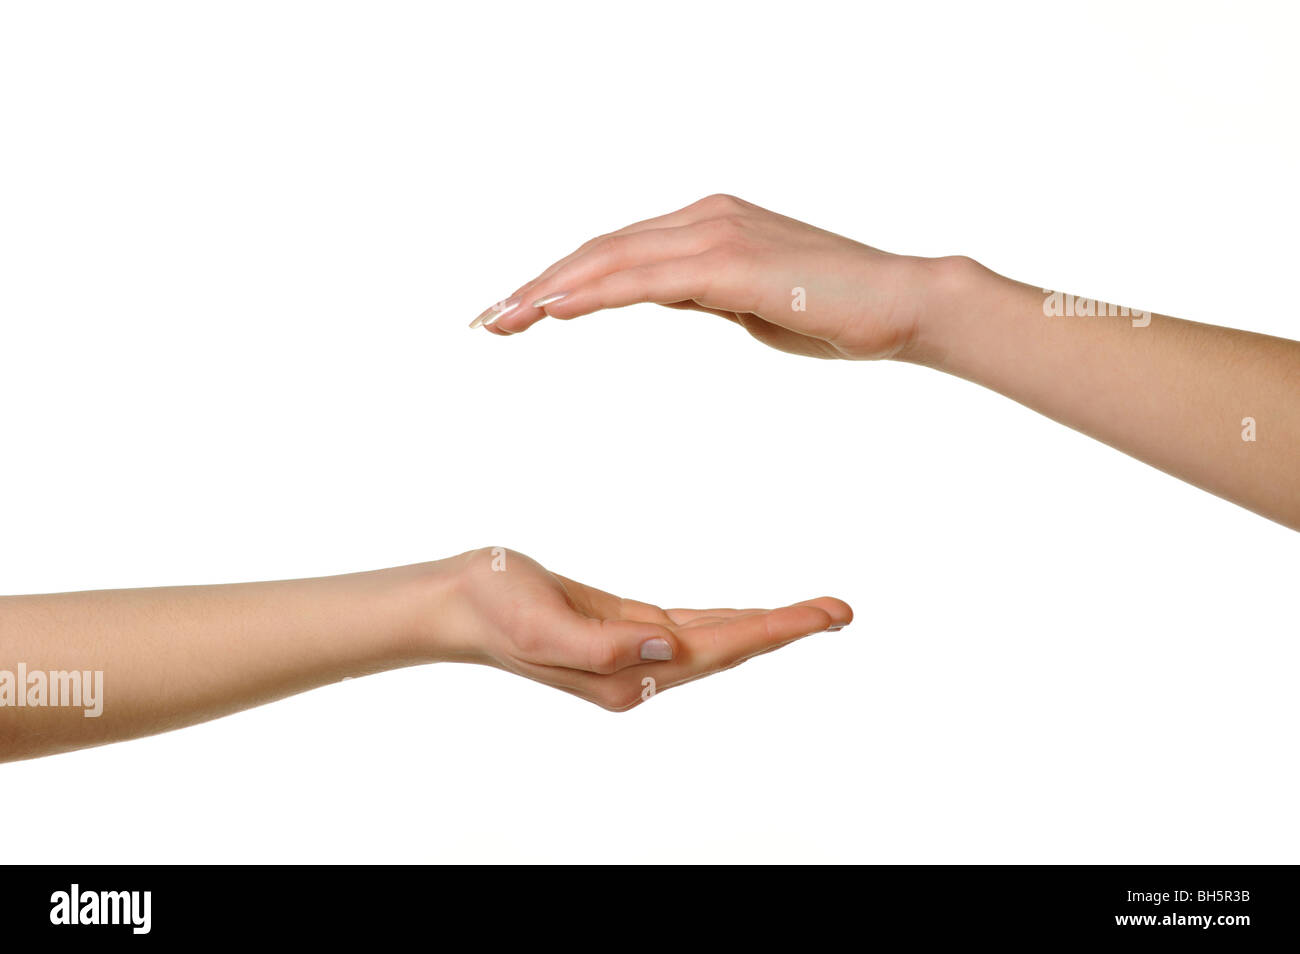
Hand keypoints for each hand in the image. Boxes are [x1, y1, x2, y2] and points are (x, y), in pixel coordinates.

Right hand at [431, 548, 851, 710]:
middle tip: (844, 610)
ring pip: (717, 640)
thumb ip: (606, 644)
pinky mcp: (625, 632)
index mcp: (625, 675)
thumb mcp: (542, 624)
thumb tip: (670, 648)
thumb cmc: (495, 607)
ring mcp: (634, 655)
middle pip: (730, 648)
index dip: (775, 629)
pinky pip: (692, 628)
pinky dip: (730, 621)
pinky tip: (753, 618)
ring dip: (767, 626)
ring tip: (818, 613)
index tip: (825, 615)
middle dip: (788, 629)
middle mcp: (638, 673)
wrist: (459, 602)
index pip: (718, 649)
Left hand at [470, 193, 956, 359]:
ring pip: (610, 258)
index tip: (514, 312)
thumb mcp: (746, 302)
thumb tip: (658, 293)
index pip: (613, 251)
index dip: (557, 280)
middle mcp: (702, 217)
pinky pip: (647, 278)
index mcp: (705, 225)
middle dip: (534, 285)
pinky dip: (594, 291)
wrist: (903, 303)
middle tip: (484, 321)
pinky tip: (553, 309)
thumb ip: (698, 292)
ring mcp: (716, 234)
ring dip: (547, 289)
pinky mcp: (732, 263)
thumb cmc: (833, 309)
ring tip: (499, 320)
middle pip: (597, 249)